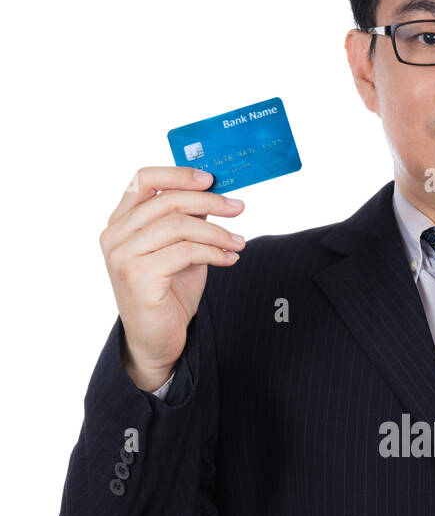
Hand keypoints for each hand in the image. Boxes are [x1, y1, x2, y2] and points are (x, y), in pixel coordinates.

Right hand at [100, 165, 245, 390]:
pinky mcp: (138, 277)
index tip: (211, 179)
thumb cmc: (167, 294)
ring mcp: (123, 256)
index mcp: (120, 222)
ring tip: (239, 242)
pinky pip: (185, 252)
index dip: (178, 174)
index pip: (144, 179)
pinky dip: (213, 252)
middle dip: (210, 201)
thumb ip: (188, 221)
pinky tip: (229, 259)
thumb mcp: (180, 249)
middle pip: (167, 200)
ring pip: (179, 225)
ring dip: (217, 232)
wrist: (156, 341)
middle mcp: (115, 236)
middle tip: (238, 207)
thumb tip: (214, 193)